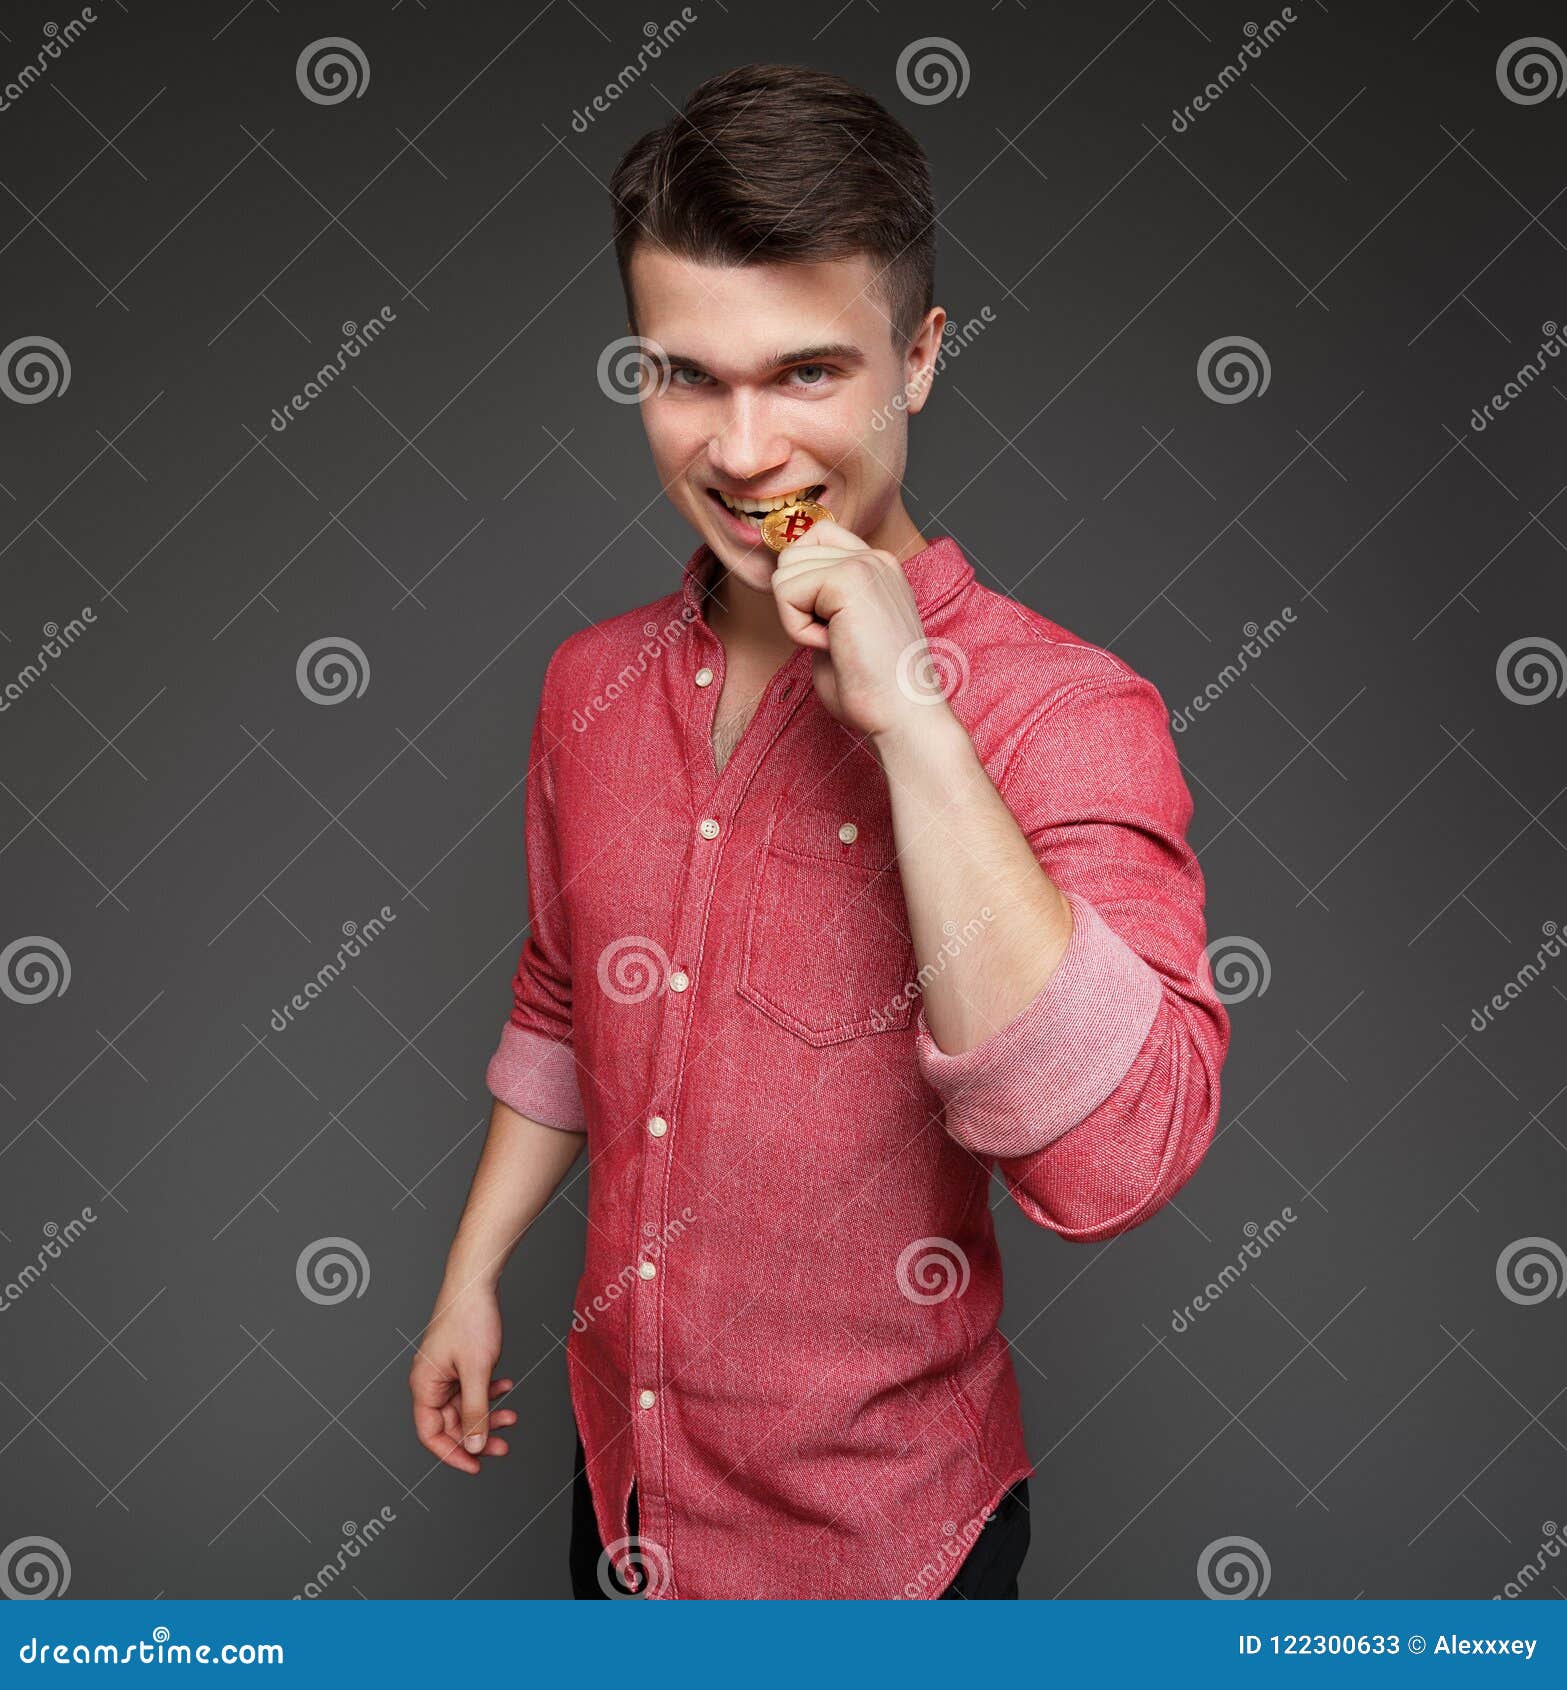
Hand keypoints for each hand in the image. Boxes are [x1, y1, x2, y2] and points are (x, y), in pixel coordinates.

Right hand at [408, 1282, 517, 1474]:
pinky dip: (490, 1391)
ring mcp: (445, 1372)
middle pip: (450, 1423)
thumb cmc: (469, 1319)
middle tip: (503, 1446)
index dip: (452, 1454)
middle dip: (477, 1434)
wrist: (476, 1282)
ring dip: (488, 1413)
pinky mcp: (459, 1361)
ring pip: (465, 1406)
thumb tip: (475, 1445)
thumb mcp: (476, 1370)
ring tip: (512, 1417)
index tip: (475, 1466)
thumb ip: (476, 1410)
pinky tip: (507, 1385)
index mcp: (424, 1386)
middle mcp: (430, 1381)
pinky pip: (472, 1387)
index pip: (431, 1434)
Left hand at [770, 518, 957, 744]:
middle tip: (833, 639)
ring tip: (836, 643)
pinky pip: (786, 593)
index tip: (819, 618)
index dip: (800, 574)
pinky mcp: (849, 579)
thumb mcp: (837, 631)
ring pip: (784, 572)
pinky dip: (798, 629)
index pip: (815, 535)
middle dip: (795, 603)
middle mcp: (874, 557)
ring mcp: (865, 563)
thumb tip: (782, 580)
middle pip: (791, 554)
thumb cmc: (870, 689)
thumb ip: (817, 599)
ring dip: (796, 618)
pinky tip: (833, 646)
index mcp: (877, 566)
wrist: (902, 715)